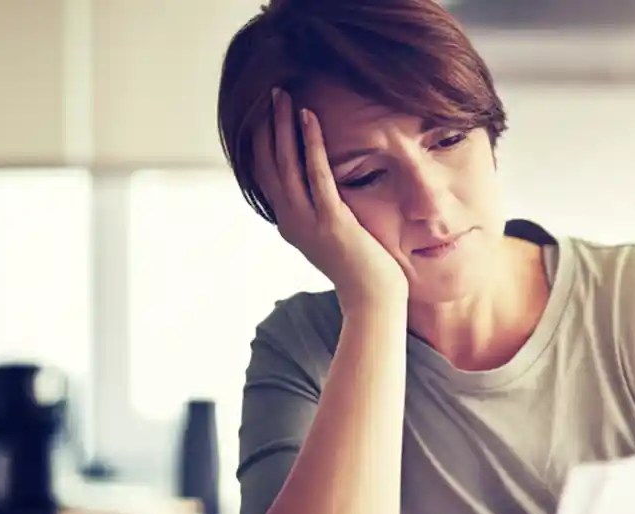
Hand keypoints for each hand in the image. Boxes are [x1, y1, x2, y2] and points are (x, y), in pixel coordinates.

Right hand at [254, 88, 407, 304]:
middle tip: (270, 94)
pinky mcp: (332, 220)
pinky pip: (317, 174)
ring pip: (286, 164)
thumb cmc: (360, 268)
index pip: (265, 174)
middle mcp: (291, 220)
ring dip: (284, 126)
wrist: (373, 299)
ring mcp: (308, 221)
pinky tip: (310, 118)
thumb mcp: (330, 236)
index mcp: (289, 223)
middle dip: (268, 126)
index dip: (261, 142)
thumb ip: (319, 212)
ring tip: (283, 97)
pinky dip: (311, 144)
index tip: (264, 113)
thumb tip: (319, 189)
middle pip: (268, 163)